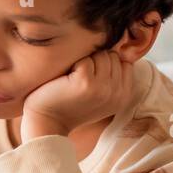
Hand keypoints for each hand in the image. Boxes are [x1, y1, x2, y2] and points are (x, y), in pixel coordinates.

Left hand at [20, 50, 135, 138]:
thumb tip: (122, 50)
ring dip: (85, 62)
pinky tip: (67, 81)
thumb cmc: (71, 105)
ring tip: (75, 80)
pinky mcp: (86, 82)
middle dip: (96, 62)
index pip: (125, 63)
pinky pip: (85, 59)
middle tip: (81, 81)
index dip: (106, 65)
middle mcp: (117, 93)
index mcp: (124, 97)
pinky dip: (74, 66)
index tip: (92, 79)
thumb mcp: (101, 95)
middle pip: (113, 56)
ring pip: (101, 55)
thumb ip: (113, 77)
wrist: (48, 122)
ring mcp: (103, 88)